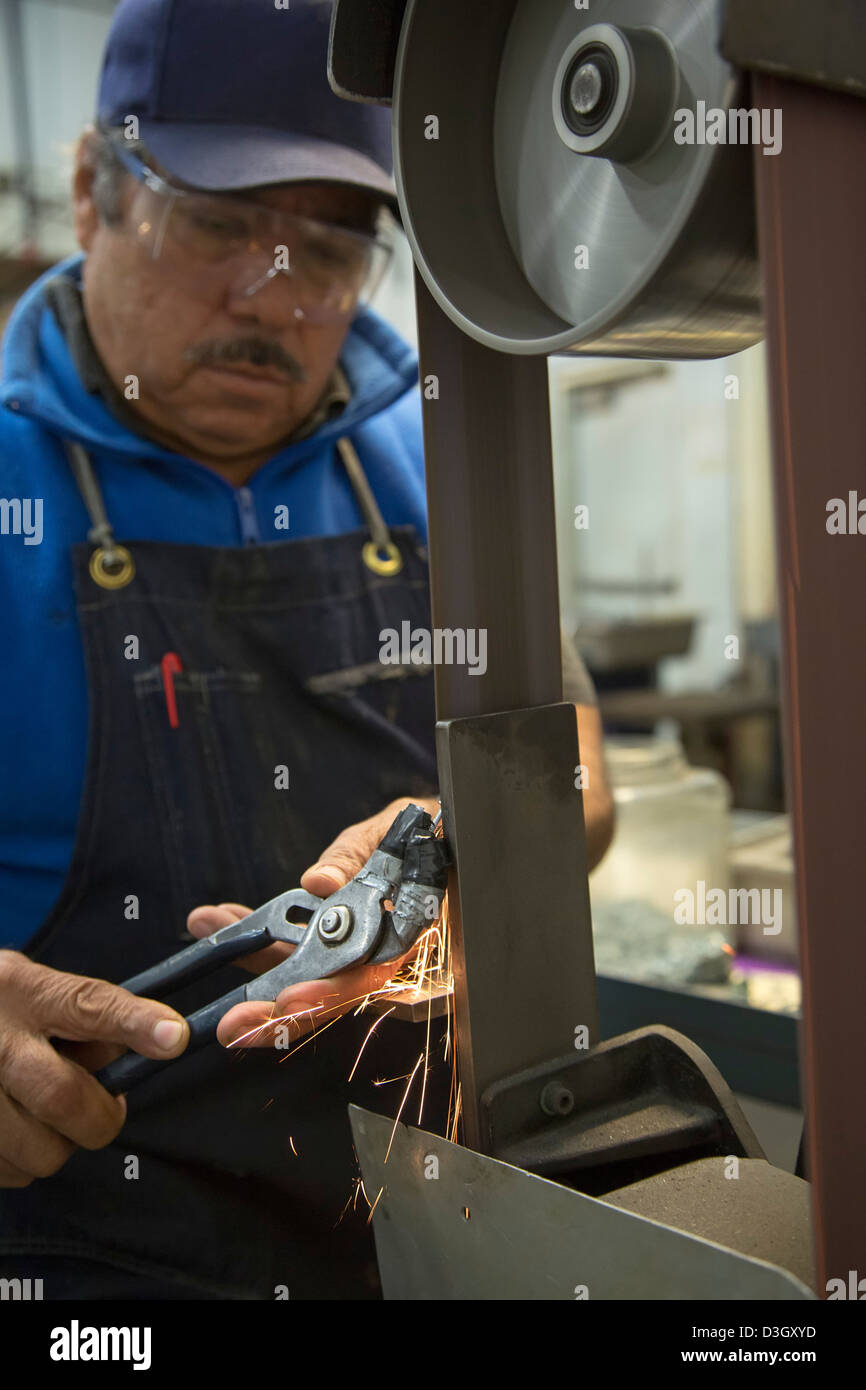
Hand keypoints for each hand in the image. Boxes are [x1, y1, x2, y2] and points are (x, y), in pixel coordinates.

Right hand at [0, 951, 188, 1185]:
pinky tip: (14, 1129)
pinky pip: (11, 1174)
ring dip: (56, 1144)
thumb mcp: (32, 987)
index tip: (174, 1038)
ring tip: (42, 1114)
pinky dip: (23, 1161)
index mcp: (23, 993)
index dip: (135, 1023)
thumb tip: (147, 1045)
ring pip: (40, 1153)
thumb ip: (84, 1012)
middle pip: (63, 1099)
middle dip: (97, 1117)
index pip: (88, 1006)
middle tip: (98, 1108)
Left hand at [187, 796, 439, 1048]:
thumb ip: (360, 854)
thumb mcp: (399, 828)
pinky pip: (299, 951)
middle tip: (231, 1021)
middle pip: (332, 996)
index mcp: (412, 932)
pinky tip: (223, 922)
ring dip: (254, 961)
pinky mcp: (339, 944)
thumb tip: (320, 882)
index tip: (287, 1002)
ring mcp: (360, 952)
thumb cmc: (429, 834)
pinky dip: (260, 939)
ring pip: (307, 974)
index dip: (328, 996)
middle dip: (278, 1012)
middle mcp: (386, 954)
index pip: (369, 978)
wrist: (439, 835)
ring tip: (209, 928)